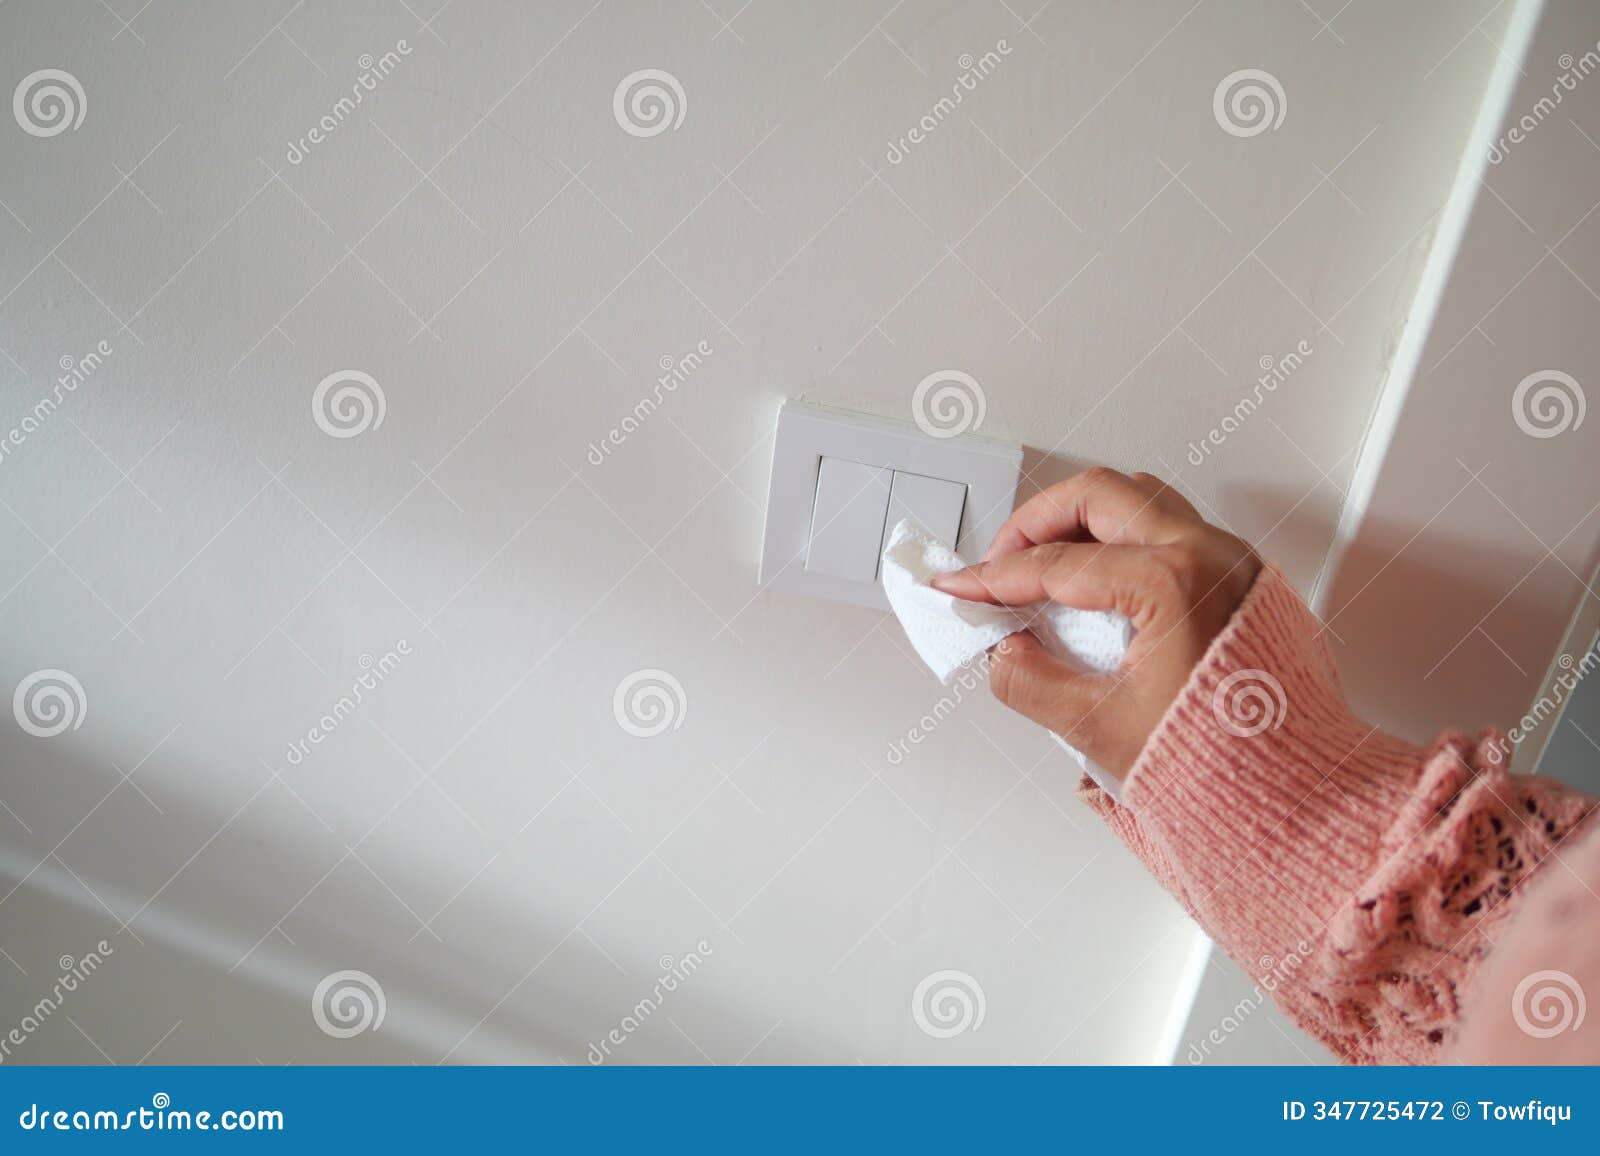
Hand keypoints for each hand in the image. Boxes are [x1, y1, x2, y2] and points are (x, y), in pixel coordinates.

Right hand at [931, 468, 1261, 779]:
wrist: (1297, 789)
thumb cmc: (1228, 763)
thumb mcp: (1101, 729)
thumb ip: (1031, 683)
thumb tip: (1003, 651)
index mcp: (1173, 583)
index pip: (1057, 565)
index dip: (995, 577)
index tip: (961, 587)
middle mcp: (1208, 554)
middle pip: (1098, 495)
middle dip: (1035, 522)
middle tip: (997, 561)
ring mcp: (1230, 558)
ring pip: (1139, 499)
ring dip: (1080, 520)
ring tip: (1041, 563)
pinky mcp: (1240, 575)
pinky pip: (1169, 527)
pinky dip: (1120, 537)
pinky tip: (1093, 580)